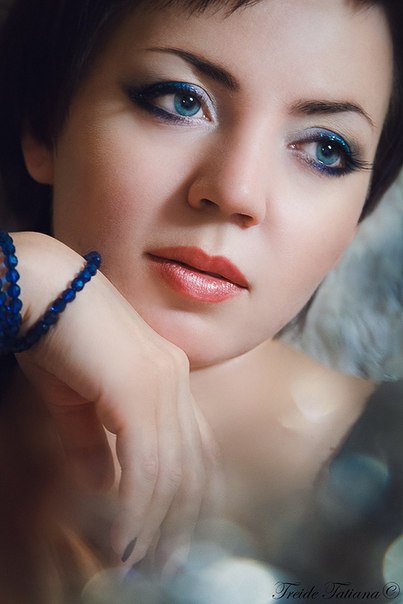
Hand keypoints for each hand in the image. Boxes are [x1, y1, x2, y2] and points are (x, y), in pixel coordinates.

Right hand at [12, 231, 222, 567]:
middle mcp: (176, 380)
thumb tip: (106, 488)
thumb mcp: (77, 402)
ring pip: (168, 469)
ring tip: (133, 562)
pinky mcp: (139, 389)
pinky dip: (134, 505)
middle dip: (175, 523)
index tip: (166, 541)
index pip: (191, 449)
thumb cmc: (58, 338)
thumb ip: (95, 445)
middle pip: (188, 465)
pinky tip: (121, 534)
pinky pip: (144, 462)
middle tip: (157, 566)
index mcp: (170, 378)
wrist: (42, 289)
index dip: (182, 500)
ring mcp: (162, 383)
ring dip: (152, 522)